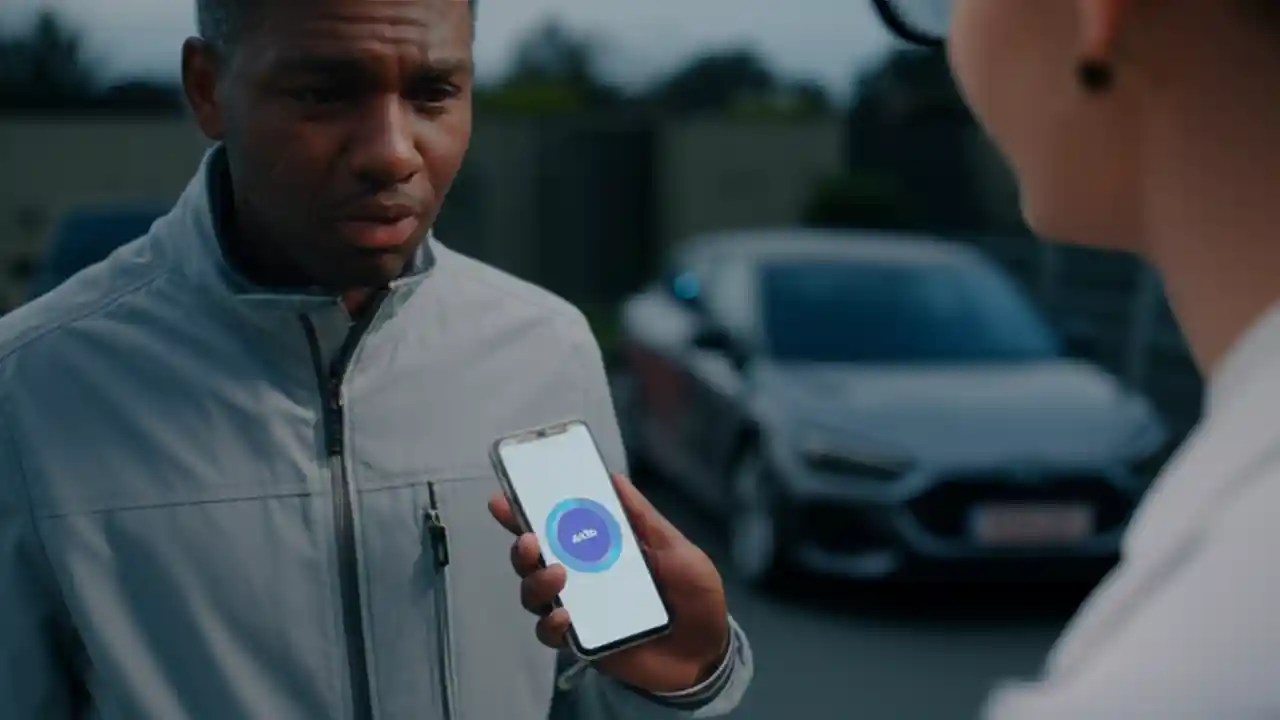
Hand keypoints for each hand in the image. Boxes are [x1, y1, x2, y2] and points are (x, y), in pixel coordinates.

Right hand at [488, 474, 729, 693]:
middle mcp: (583, 577)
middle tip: (528, 538)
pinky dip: (550, 624)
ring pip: (534, 594)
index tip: (503, 499)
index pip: (557, 527)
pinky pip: (551, 634)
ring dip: (535, 581)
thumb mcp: (676, 550)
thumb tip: (614, 478)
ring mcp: (581, 610)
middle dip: (521, 547)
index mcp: (602, 549)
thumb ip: (643, 519)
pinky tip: (563, 615)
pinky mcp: (583, 643)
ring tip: (556, 574)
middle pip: (534, 560)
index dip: (526, 513)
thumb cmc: (696, 597)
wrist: (708, 654)